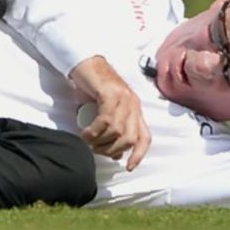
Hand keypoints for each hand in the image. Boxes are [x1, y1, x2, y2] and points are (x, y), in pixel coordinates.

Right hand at [69, 56, 150, 171]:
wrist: (85, 62)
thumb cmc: (92, 87)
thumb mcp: (104, 109)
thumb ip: (112, 128)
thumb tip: (115, 154)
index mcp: (135, 109)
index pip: (145, 137)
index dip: (139, 155)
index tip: (128, 167)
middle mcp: (133, 104)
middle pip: (130, 138)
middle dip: (111, 150)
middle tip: (95, 149)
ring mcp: (124, 97)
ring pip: (117, 131)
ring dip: (100, 142)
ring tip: (87, 141)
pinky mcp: (111, 93)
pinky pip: (105, 120)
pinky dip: (94, 131)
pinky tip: (85, 132)